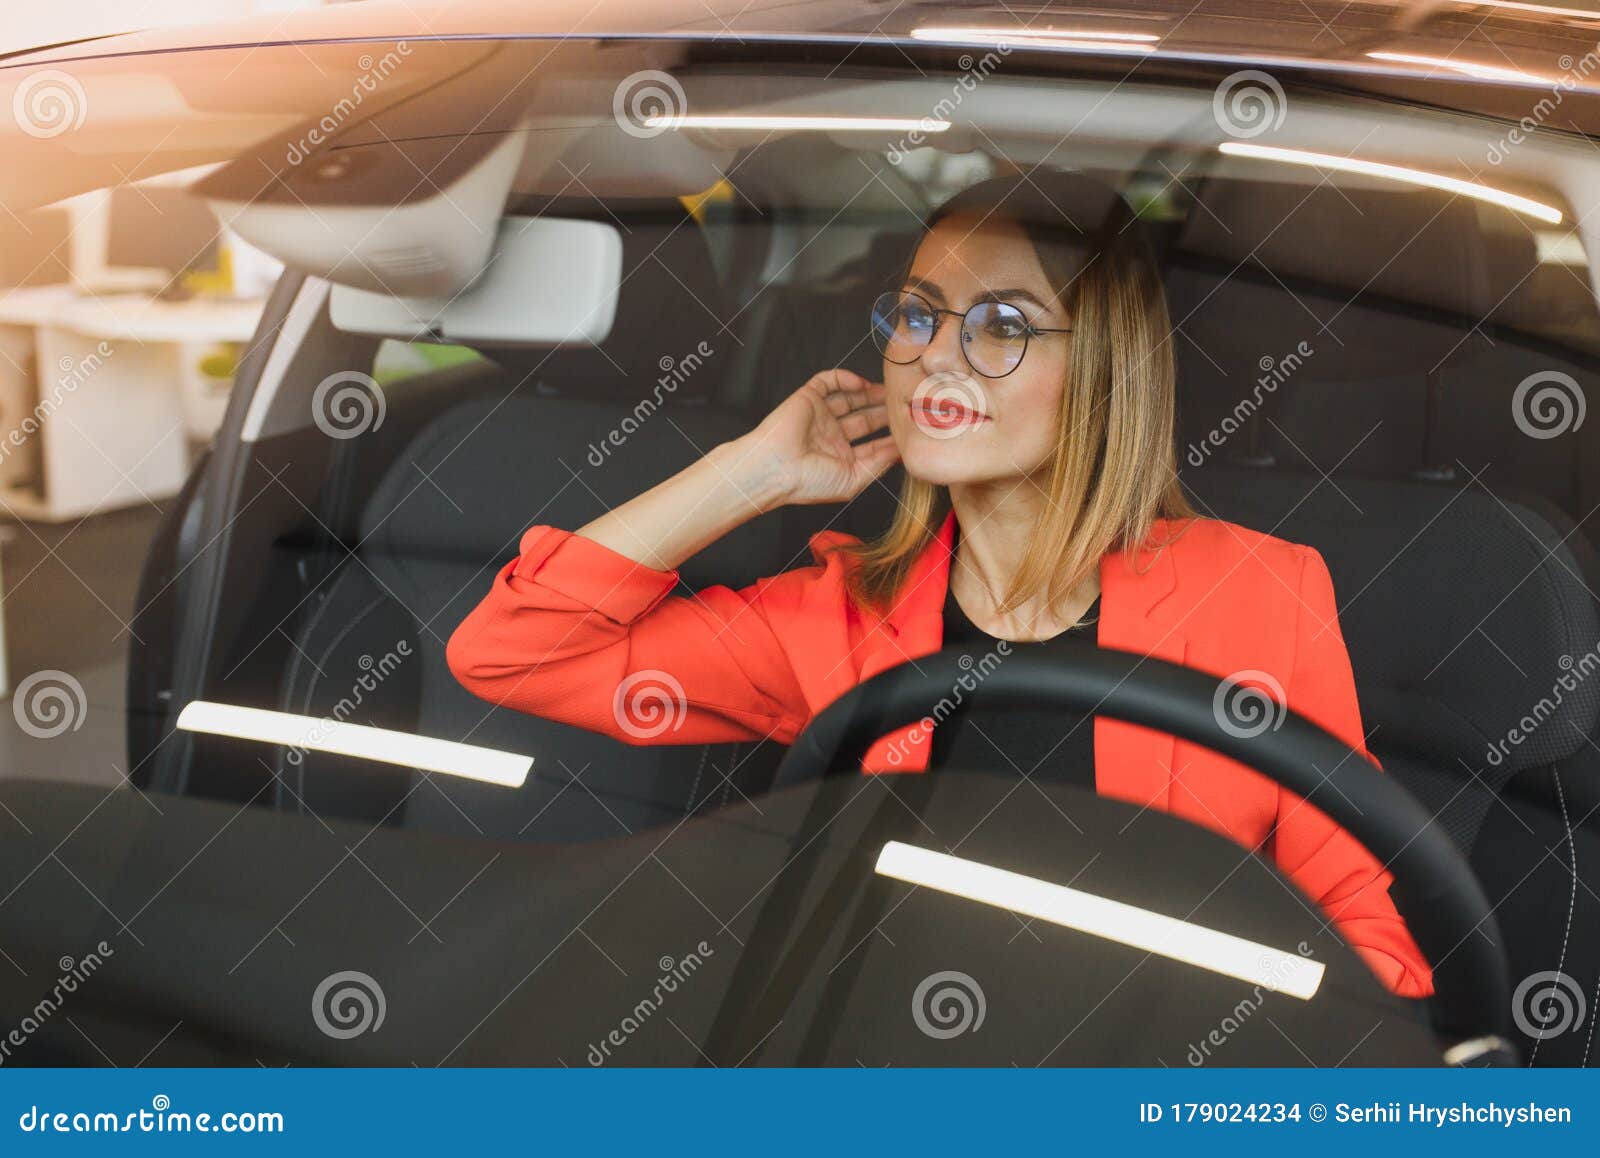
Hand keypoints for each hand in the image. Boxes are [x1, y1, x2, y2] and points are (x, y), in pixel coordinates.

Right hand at [723, 369, 900, 508]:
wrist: (775, 469)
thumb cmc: (807, 482)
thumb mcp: (853, 480)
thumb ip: (878, 464)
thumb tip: (900, 452)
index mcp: (840, 457)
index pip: (872, 443)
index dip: (891, 436)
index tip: (911, 431)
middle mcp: (831, 436)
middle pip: (865, 418)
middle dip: (884, 411)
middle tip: (903, 405)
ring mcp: (820, 416)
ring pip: (850, 398)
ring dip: (870, 393)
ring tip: (889, 391)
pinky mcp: (808, 398)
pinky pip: (829, 381)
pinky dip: (845, 378)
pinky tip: (861, 384)